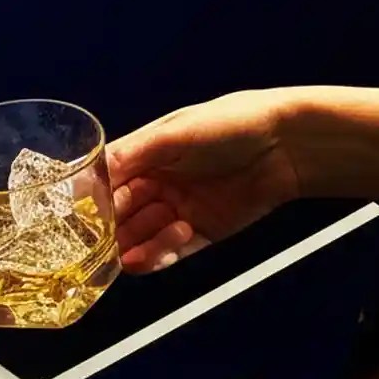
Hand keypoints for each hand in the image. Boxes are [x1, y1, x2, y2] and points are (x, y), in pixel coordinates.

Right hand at [106, 89, 303, 272]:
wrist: (288, 143)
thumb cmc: (232, 123)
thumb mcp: (175, 132)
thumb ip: (132, 154)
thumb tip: (90, 175)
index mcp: (142, 158)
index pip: (104, 187)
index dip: (94, 203)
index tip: (89, 216)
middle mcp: (154, 187)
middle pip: (116, 220)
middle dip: (113, 230)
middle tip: (119, 234)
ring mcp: (175, 212)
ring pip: (138, 242)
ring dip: (141, 244)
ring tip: (166, 231)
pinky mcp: (199, 234)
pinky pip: (169, 255)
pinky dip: (161, 256)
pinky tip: (171, 243)